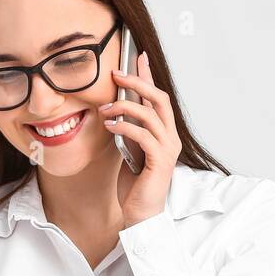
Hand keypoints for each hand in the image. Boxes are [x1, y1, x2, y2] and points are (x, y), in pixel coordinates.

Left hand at [100, 51, 181, 228]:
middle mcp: (170, 139)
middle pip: (158, 99)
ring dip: (124, 107)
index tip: (136, 58)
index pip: (157, 99)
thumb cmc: (134, 189)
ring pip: (149, 114)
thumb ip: (128, 134)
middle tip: (116, 74)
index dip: (148, 77)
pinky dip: (124, 127)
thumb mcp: (129, 153)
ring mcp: (167, 149)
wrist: (141, 217)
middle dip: (137, 82)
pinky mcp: (159, 161)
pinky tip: (109, 126)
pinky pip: (142, 135)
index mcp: (164, 135)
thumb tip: (115, 113)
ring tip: (104, 109)